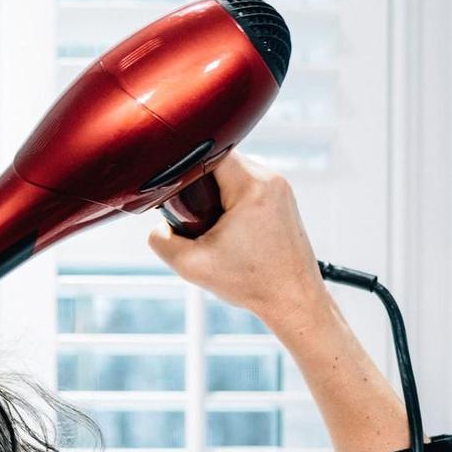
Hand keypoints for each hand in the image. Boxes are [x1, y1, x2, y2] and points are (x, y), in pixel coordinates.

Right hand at [146, 153, 329, 325]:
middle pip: (221, 160)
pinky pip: (248, 185)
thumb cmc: (253, 283)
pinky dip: (232, 200)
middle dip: (200, 184)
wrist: (293, 299)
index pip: (209, 152)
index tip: (178, 193)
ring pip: (234, 173)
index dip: (185, 168)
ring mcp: (280, 188)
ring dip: (217, 192)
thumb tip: (158, 227)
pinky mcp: (282, 200)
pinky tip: (229, 228)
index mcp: (252, 185)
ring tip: (212, 224)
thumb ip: (161, 241)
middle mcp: (271, 179)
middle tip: (193, 214)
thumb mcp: (191, 265)